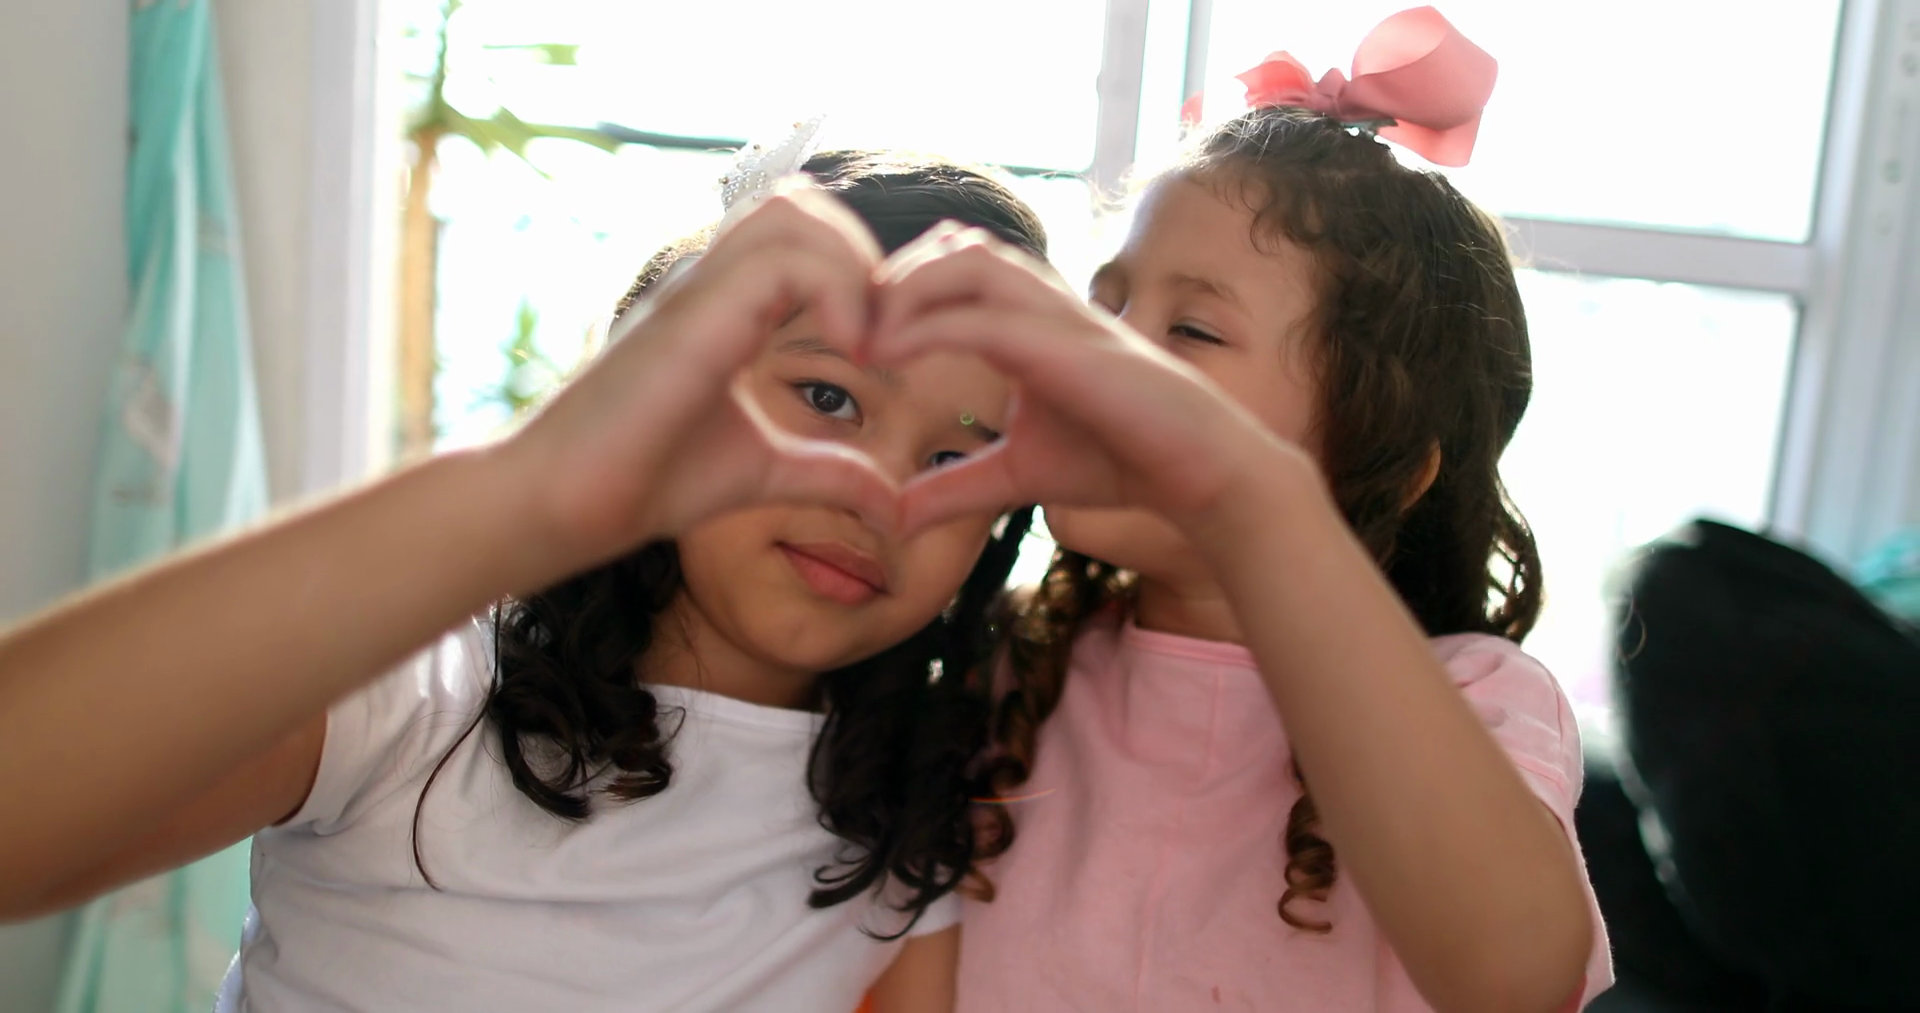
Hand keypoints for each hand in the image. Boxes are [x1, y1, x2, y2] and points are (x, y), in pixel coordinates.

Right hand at [502, 185, 901, 570]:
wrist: (568, 502)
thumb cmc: (649, 480)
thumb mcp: (767, 471)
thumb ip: (831, 474)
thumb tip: (894, 505)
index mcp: (726, 303)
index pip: (803, 233)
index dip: (858, 273)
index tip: (881, 350)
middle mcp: (711, 280)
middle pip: (802, 202)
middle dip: (861, 254)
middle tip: (878, 335)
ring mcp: (699, 288)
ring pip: (794, 210)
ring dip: (851, 264)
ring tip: (863, 341)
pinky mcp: (695, 313)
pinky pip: (783, 259)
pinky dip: (838, 293)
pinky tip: (850, 353)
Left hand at [867, 225, 1306, 534]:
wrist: (1199, 471)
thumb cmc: (1121, 460)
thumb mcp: (1016, 475)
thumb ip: (955, 487)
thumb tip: (894, 517)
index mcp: (1030, 320)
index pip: (955, 267)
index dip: (899, 287)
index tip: (855, 335)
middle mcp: (1043, 304)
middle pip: (955, 245)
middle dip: (893, 274)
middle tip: (848, 327)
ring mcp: (1058, 317)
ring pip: (969, 259)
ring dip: (906, 287)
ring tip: (865, 337)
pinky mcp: (1068, 346)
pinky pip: (985, 317)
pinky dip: (928, 326)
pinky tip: (889, 354)